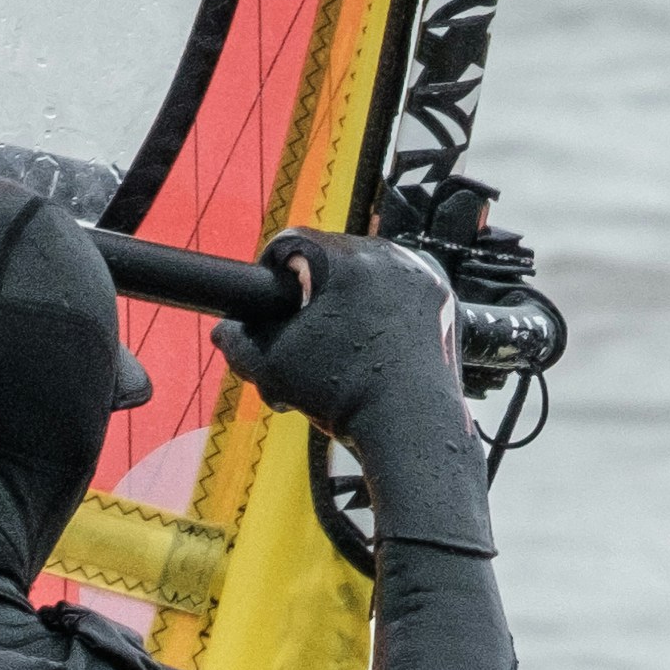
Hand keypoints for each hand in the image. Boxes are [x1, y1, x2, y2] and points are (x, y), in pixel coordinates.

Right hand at [217, 233, 464, 443]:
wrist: (412, 428)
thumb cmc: (348, 396)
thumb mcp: (273, 368)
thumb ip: (240, 342)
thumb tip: (227, 330)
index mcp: (343, 261)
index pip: (292, 241)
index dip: (271, 267)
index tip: (271, 294)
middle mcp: (386, 256)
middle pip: (332, 256)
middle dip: (312, 287)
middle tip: (303, 327)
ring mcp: (420, 274)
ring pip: (369, 271)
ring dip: (348, 295)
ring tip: (339, 339)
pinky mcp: (441, 296)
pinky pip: (401, 287)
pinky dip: (383, 306)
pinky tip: (372, 340)